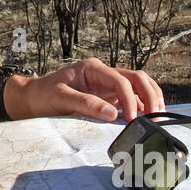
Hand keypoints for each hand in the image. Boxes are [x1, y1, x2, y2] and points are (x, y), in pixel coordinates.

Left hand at [6, 57, 164, 122]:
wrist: (32, 99)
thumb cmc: (43, 96)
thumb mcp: (60, 99)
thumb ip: (86, 104)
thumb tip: (113, 114)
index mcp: (93, 69)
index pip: (120, 81)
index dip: (130, 99)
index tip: (133, 120)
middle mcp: (104, 74)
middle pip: (137, 79)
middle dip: (150, 96)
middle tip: (156, 118)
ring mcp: (107, 85)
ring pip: (138, 87)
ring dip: (150, 100)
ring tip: (158, 119)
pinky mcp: (108, 97)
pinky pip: (131, 100)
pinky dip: (141, 108)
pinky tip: (147, 120)